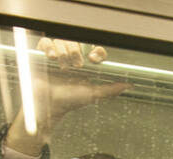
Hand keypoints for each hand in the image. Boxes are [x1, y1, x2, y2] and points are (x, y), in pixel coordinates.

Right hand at [5, 38, 127, 151]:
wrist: (49, 104)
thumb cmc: (71, 100)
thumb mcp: (93, 94)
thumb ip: (110, 89)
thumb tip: (129, 86)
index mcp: (85, 63)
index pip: (93, 47)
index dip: (95, 50)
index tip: (93, 59)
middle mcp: (71, 57)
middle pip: (76, 42)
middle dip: (75, 52)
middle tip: (75, 66)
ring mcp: (57, 54)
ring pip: (61, 40)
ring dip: (62, 52)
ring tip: (61, 66)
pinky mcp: (42, 54)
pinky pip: (47, 42)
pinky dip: (49, 48)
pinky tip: (51, 58)